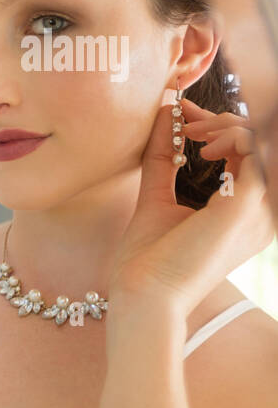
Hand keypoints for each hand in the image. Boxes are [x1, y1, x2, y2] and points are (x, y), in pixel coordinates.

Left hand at [111, 96, 273, 312]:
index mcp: (244, 214)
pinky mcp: (247, 208)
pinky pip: (256, 151)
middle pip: (262, 146)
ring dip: (228, 126)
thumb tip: (165, 113)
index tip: (184, 115)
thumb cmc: (148, 258)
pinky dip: (231, 136)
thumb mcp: (157, 196)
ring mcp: (260, 212)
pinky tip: (203, 148)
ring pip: (265, 143)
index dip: (221, 126)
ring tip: (193, 134)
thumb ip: (163, 158)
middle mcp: (261, 213)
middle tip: (185, 119)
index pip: (250, 157)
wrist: (143, 294)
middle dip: (224, 120)